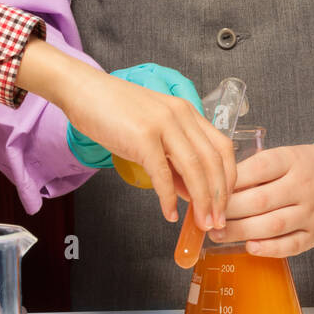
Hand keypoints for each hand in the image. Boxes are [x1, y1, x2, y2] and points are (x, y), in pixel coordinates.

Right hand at [58, 60, 236, 229]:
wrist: (85, 91)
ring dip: (201, 200)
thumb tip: (190, 192)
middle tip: (217, 222)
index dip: (228, 179)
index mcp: (187, 112)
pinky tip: (169, 213)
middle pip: (213, 161)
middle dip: (218, 196)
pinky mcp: (143, 137)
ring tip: (201, 222)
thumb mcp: (153, 133)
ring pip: (194, 168)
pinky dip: (168, 199)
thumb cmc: (115, 111)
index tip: (224, 203)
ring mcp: (163, 124)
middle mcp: (181, 115)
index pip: (222, 147)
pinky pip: (162, 174)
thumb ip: (173, 159)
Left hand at [206, 144, 313, 256]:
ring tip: (218, 234)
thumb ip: (256, 169)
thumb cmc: (306, 168)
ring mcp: (310, 212)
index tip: (210, 189)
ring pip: (272, 225)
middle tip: (207, 215)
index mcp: (292, 160)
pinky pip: (290, 245)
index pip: (259, 167)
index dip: (232, 180)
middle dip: (229, 210)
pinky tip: (249, 247)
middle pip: (260, 200)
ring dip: (240, 231)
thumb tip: (217, 185)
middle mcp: (303, 186)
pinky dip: (268, 249)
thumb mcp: (285, 156)